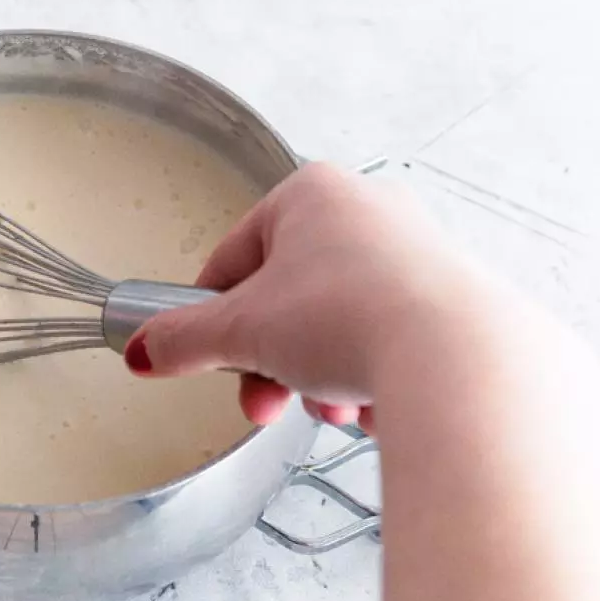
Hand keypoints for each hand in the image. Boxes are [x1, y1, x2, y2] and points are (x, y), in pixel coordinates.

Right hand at [124, 162, 474, 428]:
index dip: (210, 316)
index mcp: (312, 194)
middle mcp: (369, 210)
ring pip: (336, 324)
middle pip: (287, 298)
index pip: (233, 258)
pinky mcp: (451, 298)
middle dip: (270, 361)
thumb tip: (145, 351)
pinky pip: (386, 340)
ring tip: (329, 406)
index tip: (204, 354)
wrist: (454, 359)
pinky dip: (368, 376)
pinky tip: (371, 406)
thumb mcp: (240, 333)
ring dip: (318, 375)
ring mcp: (416, 252)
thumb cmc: (350, 317)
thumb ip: (183, 339)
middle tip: (264, 401)